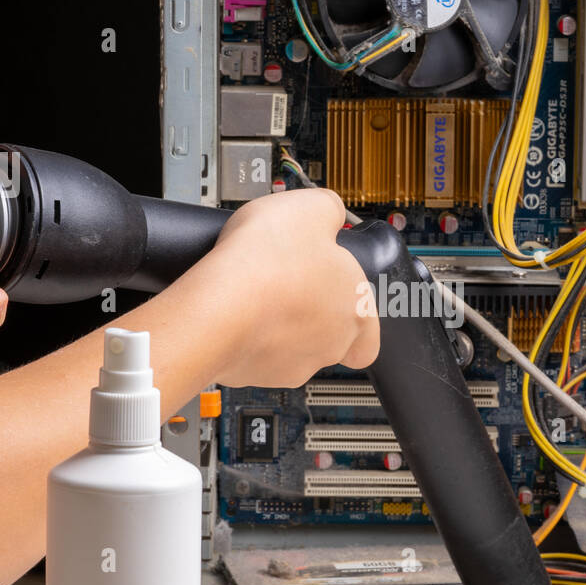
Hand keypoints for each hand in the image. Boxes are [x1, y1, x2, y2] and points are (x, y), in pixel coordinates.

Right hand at [204, 188, 378, 387]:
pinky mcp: (253, 376)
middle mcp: (330, 344)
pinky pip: (255, 356)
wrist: (214, 307)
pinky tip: (234, 311)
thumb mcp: (311, 208)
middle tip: (289, 282)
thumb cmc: (266, 265)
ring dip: (278, 325)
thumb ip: (331, 212)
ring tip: (256, 293)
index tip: (335, 290)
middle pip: (329, 335)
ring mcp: (293, 365)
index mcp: (356, 309)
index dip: (354, 310)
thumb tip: (330, 213)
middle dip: (310, 311)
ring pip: (292, 348)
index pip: (371, 331)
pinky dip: (247, 337)